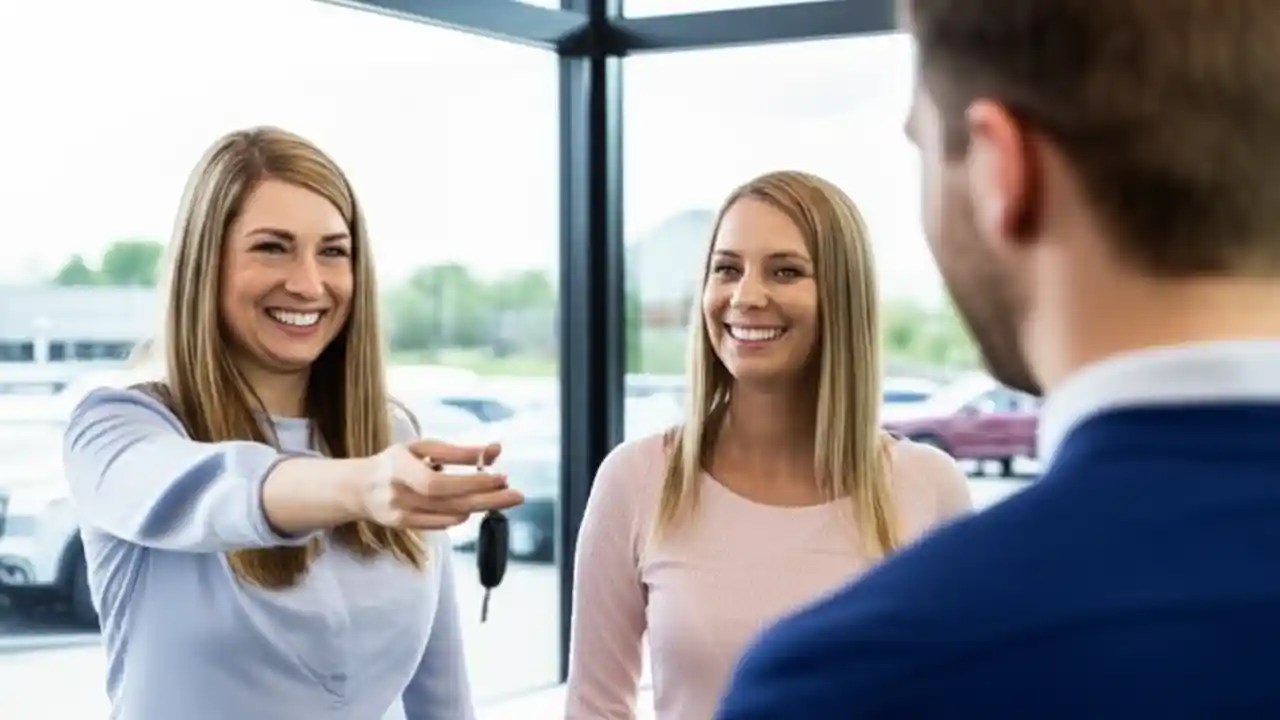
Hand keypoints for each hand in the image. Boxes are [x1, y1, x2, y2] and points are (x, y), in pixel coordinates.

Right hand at [359, 439, 524, 529]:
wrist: (359, 488)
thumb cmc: (396, 462)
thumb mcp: (423, 448)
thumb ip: (458, 451)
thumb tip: (495, 450)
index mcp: (399, 466)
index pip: (439, 482)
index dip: (472, 482)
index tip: (501, 476)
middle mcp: (397, 494)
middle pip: (449, 503)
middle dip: (488, 499)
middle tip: (518, 495)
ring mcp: (399, 514)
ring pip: (448, 516)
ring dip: (480, 506)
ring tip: (504, 497)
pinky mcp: (403, 526)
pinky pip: (439, 525)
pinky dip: (460, 517)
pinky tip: (475, 508)